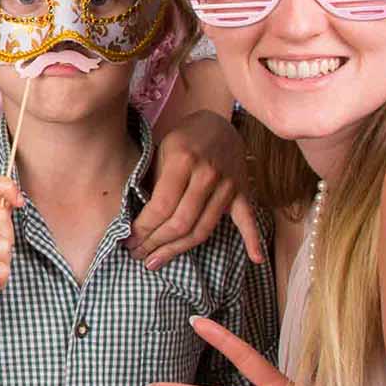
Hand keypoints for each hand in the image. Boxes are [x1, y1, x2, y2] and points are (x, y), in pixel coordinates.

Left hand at [128, 111, 263, 269]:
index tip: (129, 240)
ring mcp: (227, 185)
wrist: (218, 125)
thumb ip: (154, 184)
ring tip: (156, 261)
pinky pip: (248, 218)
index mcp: (183, 161)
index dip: (144, 228)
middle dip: (156, 243)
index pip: (161, 206)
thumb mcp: (162, 151)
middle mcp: (207, 174)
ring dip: (178, 250)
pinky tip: (255, 258)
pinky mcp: (242, 191)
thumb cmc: (183, 140)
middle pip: (181, 222)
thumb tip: (138, 221)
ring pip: (203, 228)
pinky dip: (253, 239)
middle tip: (138, 254)